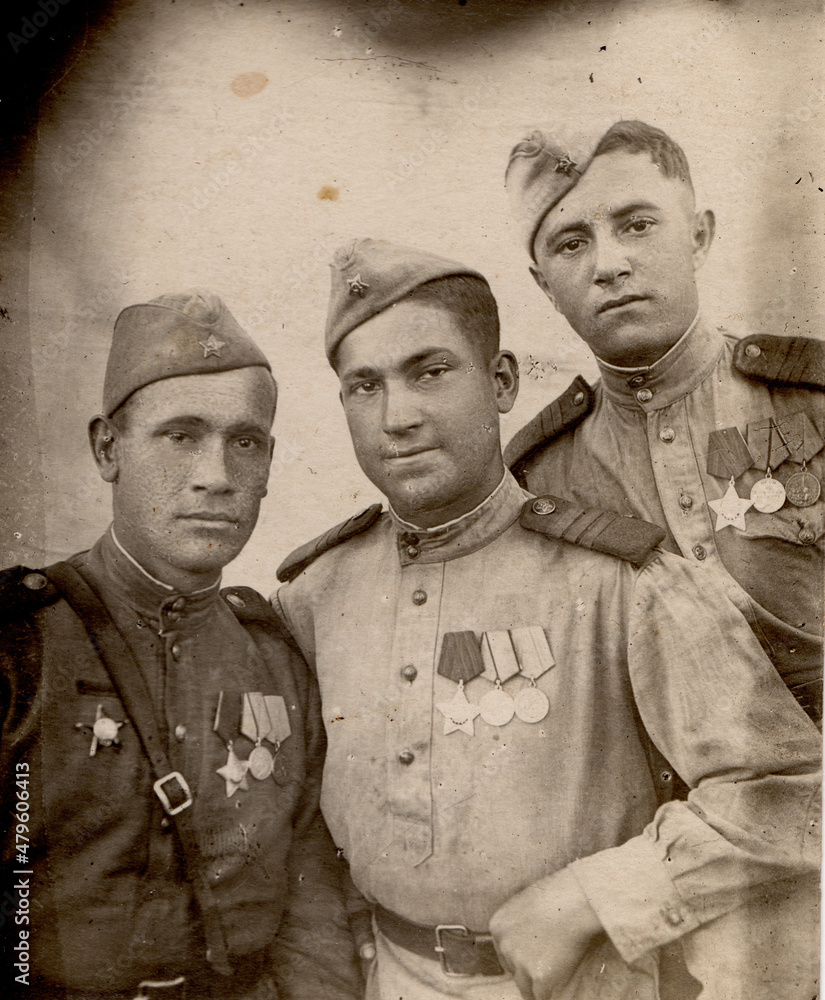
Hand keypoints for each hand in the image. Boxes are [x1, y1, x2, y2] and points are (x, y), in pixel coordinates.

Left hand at [489, 867, 602, 999]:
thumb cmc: (561, 894)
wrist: (576, 901)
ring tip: (551, 981)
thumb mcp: (530, 902)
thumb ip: (522, 922)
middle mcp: (505, 946)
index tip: (531, 960)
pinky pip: (542, 996)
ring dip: (537, 985)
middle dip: (527, 970)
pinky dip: (550, 995)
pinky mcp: (539, 976)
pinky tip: (559, 989)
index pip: (504, 952)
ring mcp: (521, 962)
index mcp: (499, 926)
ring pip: (525, 987)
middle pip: (513, 970)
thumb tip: (529, 938)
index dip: (519, 958)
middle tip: (544, 968)